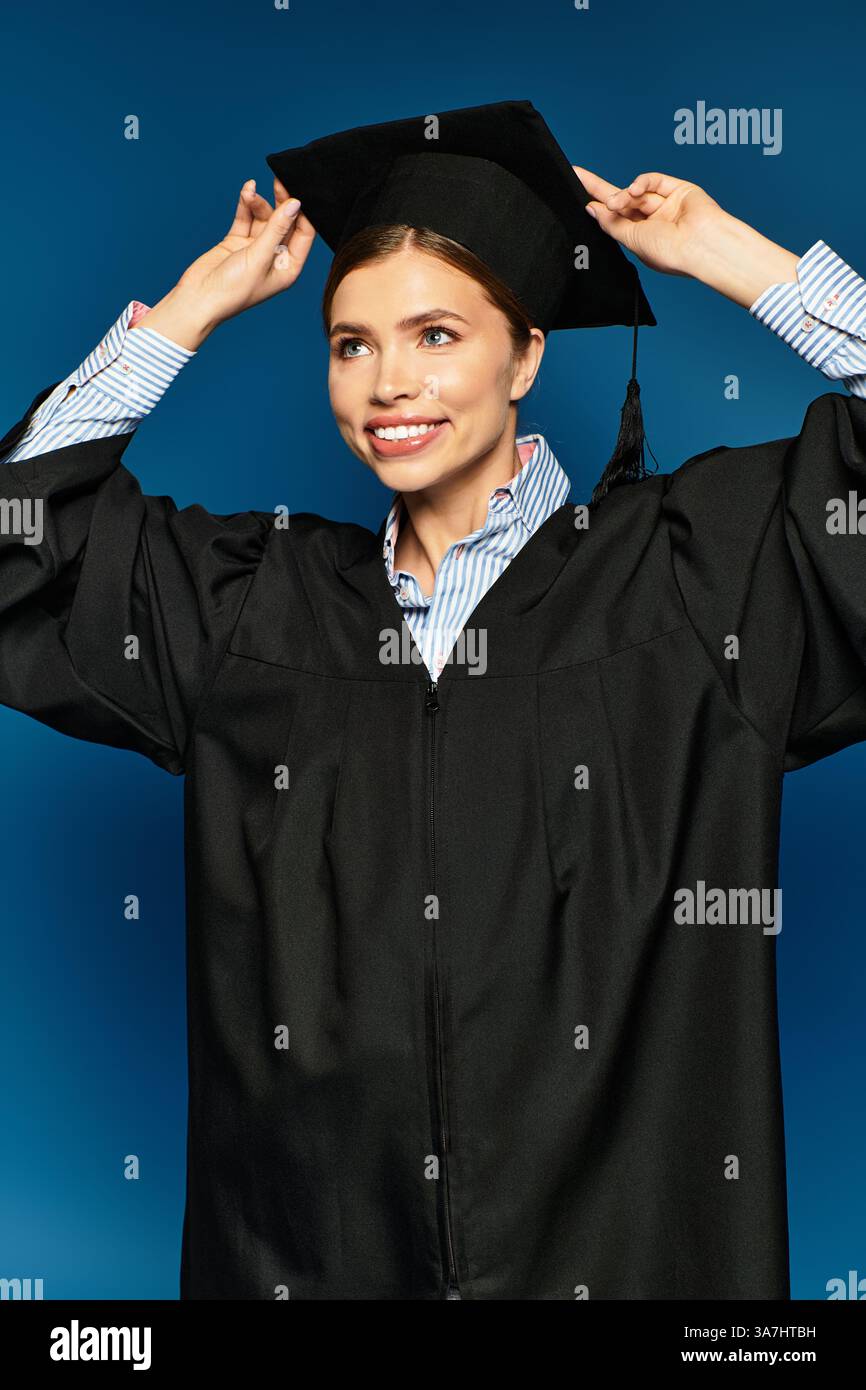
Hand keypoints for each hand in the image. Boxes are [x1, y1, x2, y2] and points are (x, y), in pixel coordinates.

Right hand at [133, 177, 316, 349]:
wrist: (198, 298)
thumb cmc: (233, 289)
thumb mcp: (259, 256)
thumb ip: (277, 228)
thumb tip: (295, 204)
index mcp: (288, 268)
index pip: (304, 234)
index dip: (303, 212)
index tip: (298, 190)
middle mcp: (274, 258)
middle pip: (285, 223)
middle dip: (282, 201)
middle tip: (279, 181)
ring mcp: (255, 249)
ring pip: (263, 218)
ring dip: (259, 203)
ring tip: (250, 193)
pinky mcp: (236, 242)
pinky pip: (246, 218)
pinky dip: (246, 205)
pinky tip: (247, 190)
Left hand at [572, 165, 723, 278]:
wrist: (701, 245)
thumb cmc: (670, 252)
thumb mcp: (632, 240)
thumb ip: (612, 223)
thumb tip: (593, 209)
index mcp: (642, 238)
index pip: (615, 219)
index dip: (598, 207)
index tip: (581, 198)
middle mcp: (653, 221)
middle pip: (621, 200)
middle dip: (599, 189)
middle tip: (579, 175)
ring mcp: (666, 205)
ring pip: (636, 192)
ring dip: (623, 196)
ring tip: (618, 203)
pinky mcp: (678, 189)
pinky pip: (653, 181)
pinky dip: (641, 183)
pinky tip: (634, 190)